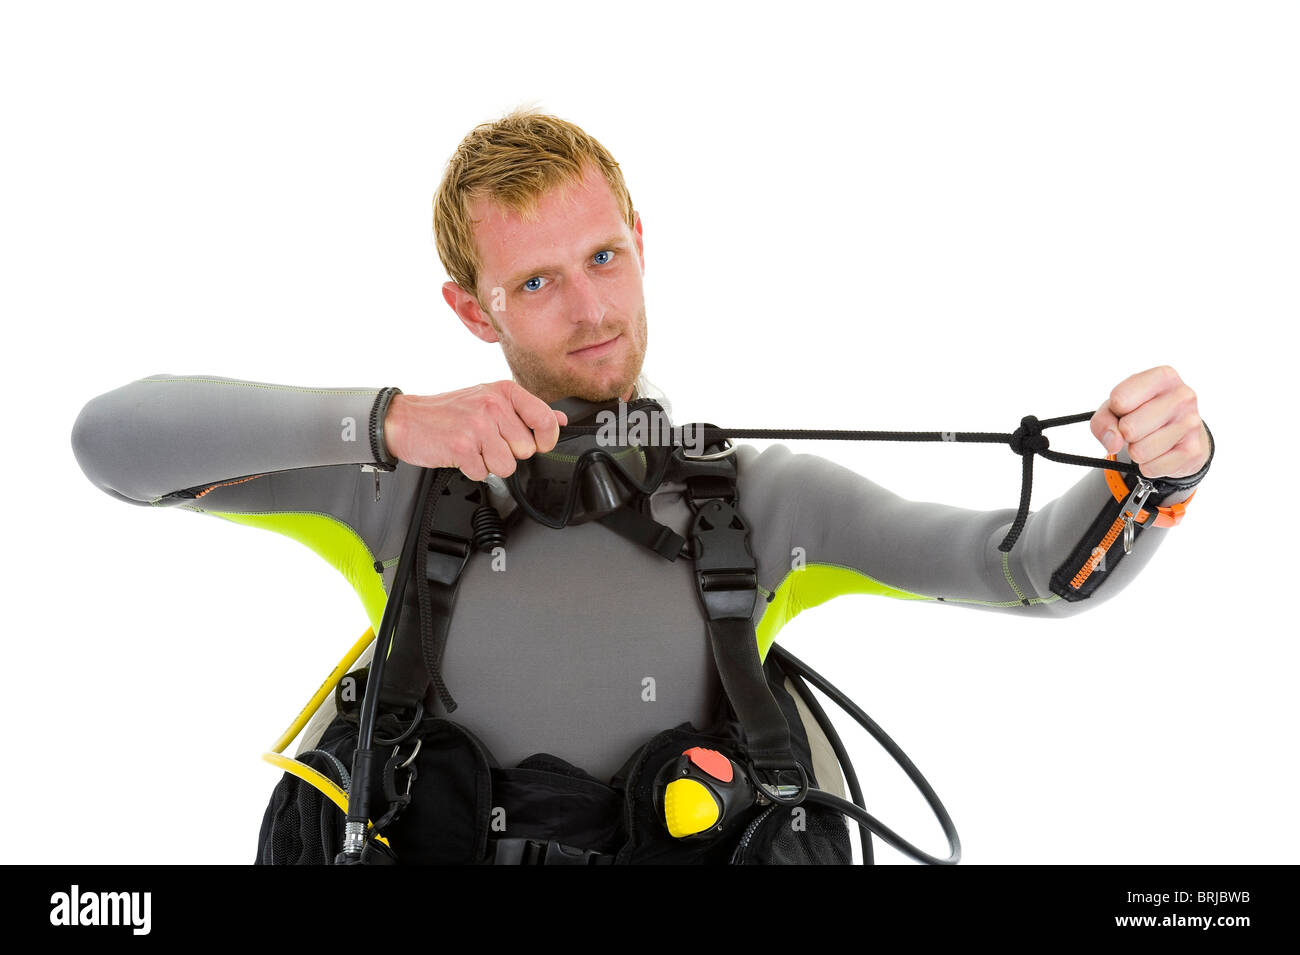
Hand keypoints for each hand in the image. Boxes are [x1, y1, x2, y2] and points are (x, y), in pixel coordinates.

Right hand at [382, 380, 568, 480]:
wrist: (407, 419)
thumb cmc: (449, 411)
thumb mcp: (490, 400)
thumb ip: (527, 410)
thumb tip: (559, 419)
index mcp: (504, 391)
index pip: (546, 419)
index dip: (546, 439)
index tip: (538, 443)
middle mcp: (493, 405)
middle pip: (526, 450)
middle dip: (509, 453)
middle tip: (487, 441)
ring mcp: (478, 426)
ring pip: (507, 466)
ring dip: (490, 464)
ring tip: (474, 448)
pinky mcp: (463, 447)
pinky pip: (484, 474)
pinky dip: (473, 470)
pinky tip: (462, 455)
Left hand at [1090, 365, 1209, 479]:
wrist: (1179, 434)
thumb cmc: (1143, 413)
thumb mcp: (1115, 408)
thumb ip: (1102, 421)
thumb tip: (1113, 442)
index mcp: (1163, 377)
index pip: (1119, 399)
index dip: (1116, 410)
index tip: (1127, 408)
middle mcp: (1182, 396)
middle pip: (1129, 428)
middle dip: (1126, 434)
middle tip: (1138, 428)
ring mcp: (1191, 423)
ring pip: (1139, 451)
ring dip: (1137, 451)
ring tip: (1149, 440)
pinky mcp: (1193, 451)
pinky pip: (1150, 468)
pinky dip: (1148, 465)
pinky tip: (1160, 453)